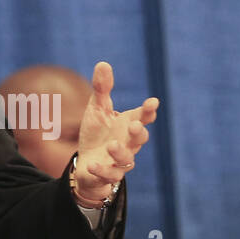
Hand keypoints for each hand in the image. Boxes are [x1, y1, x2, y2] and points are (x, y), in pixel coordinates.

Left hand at [72, 62, 158, 205]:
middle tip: (134, 125)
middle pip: (140, 139)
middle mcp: (129, 143)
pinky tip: (92, 164)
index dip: (149, 110)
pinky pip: (109, 175)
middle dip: (139, 133)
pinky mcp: (108, 175)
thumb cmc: (97, 133)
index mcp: (129, 124)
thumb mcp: (97, 109)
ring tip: (112, 145)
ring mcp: (120, 161)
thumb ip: (102, 89)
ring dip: (121, 152)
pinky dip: (102, 170)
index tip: (152, 102)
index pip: (144, 117)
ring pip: (127, 160)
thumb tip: (103, 63)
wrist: (87, 162)